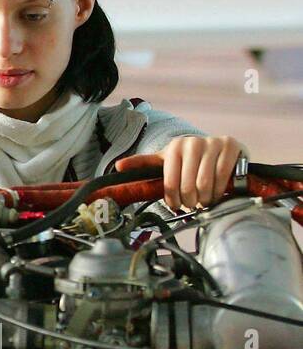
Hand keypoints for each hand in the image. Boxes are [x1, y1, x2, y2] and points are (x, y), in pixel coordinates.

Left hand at [119, 135, 244, 210]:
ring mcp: (213, 143)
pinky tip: (217, 193)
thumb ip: (143, 163)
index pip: (170, 183)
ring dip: (205, 199)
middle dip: (189, 202)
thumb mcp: (166, 160)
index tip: (176, 205)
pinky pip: (223, 177)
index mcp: (174, 147)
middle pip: (188, 186)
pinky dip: (219, 191)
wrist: (219, 148)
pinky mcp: (231, 147)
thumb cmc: (188, 159)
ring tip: (204, 200)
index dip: (173, 200)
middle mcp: (193, 142)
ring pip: (205, 185)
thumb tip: (118, 167)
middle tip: (192, 205)